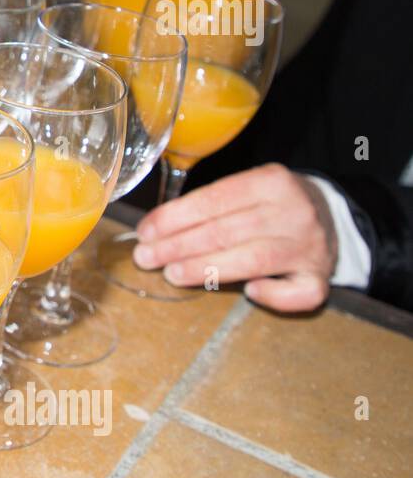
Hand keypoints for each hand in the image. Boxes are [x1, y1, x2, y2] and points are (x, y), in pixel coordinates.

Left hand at [133, 164, 337, 312]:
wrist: (330, 214)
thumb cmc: (272, 205)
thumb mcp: (248, 189)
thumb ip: (211, 204)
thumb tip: (156, 230)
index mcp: (272, 181)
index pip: (215, 200)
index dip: (175, 218)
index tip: (146, 232)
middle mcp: (294, 211)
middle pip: (227, 231)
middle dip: (179, 246)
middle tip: (146, 258)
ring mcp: (311, 246)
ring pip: (254, 260)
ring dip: (207, 268)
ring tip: (172, 274)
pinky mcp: (321, 277)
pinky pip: (299, 293)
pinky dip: (273, 295)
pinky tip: (249, 292)